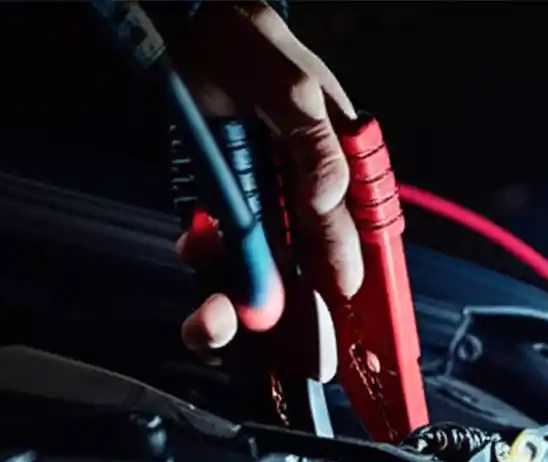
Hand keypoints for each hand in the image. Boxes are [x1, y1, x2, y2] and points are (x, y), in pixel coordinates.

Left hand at [173, 2, 358, 380]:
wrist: (198, 32)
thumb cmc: (264, 55)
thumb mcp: (299, 96)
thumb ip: (319, 150)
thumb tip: (329, 203)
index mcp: (342, 187)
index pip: (355, 251)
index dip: (346, 296)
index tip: (334, 336)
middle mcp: (306, 208)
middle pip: (308, 279)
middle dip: (286, 319)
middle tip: (266, 342)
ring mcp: (263, 213)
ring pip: (259, 277)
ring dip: (234, 304)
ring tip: (211, 320)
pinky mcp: (221, 210)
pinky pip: (213, 252)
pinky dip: (201, 261)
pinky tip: (192, 244)